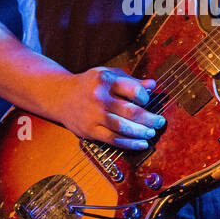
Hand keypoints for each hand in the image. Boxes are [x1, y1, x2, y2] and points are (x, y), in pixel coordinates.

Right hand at [52, 68, 166, 148]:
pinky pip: (114, 140)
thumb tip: (153, 84)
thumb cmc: (89, 84)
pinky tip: (141, 143)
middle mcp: (100, 98)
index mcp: (105, 80)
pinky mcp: (90, 131)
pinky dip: (130, 143)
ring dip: (142, 133)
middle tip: (160, 122)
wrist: (59, 96)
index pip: (134, 90)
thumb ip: (130, 80)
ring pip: (124, 128)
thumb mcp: (107, 75)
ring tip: (151, 133)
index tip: (148, 101)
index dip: (145, 97)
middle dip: (150, 119)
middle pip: (131, 112)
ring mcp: (94, 116)